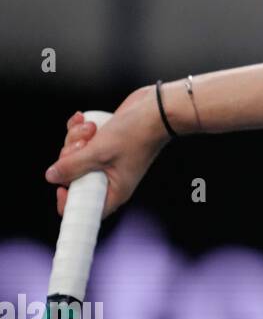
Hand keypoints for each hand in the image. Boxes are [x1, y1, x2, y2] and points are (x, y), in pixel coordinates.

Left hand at [44, 86, 170, 218]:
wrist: (155, 109)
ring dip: (74, 138)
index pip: (84, 208)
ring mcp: (104, 160)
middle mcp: (108, 178)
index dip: (68, 201)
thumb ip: (73, 166)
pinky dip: (78, 130)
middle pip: (72, 177)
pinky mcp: (102, 144)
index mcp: (114, 190)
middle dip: (70, 157)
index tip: (61, 186)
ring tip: (90, 128)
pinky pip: (79, 141)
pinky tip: (84, 120)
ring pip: (73, 156)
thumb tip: (52, 176)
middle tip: (82, 145)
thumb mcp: (99, 152)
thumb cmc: (137, 134)